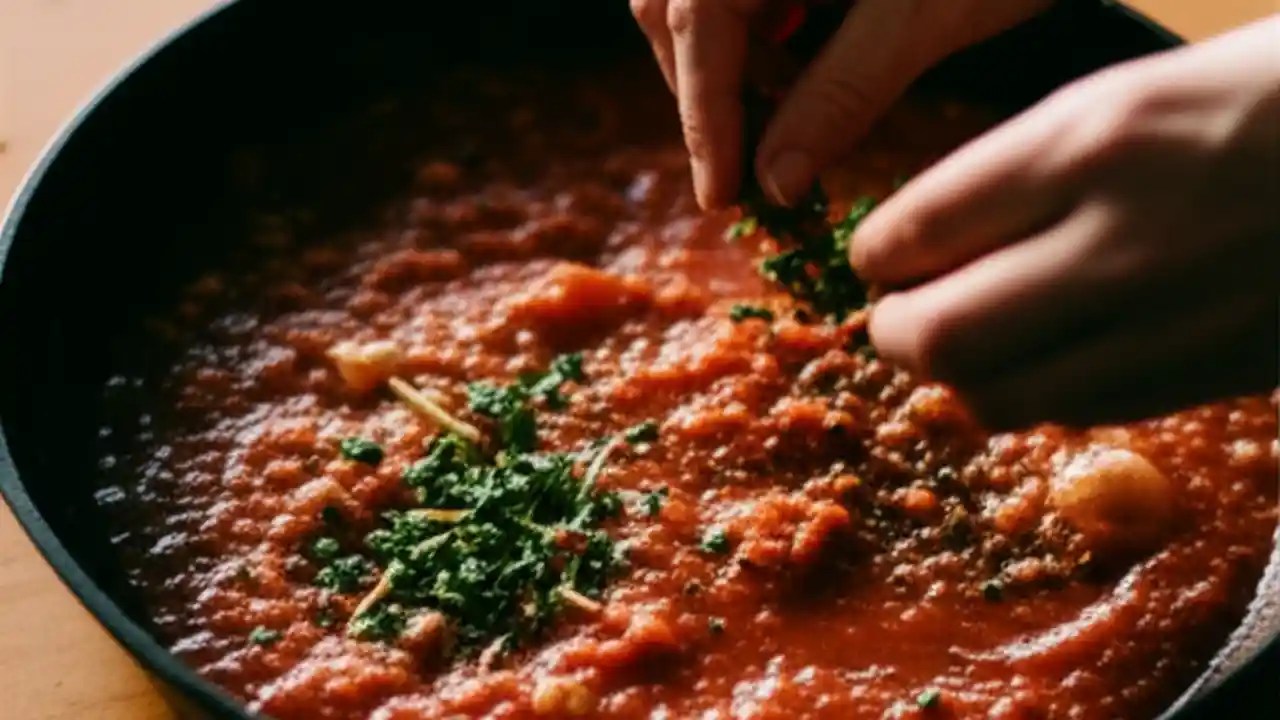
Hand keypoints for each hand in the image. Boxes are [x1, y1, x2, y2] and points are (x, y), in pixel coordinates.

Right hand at [629, 0, 1050, 208]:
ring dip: (725, 59)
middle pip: (670, 4)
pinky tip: (799, 55)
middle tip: (748, 163)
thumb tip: (775, 182)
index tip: (723, 194)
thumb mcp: (924, 15)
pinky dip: (756, 27)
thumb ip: (839, 94)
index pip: (694, 19)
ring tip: (781, 112)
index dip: (704, 115)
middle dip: (706, 88)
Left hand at [853, 16, 1279, 430]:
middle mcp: (1121, 239)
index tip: (871, 259)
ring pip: (1002, 395)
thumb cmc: (1272, 92)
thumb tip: (930, 237)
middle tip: (893, 317)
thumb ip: (1024, 168)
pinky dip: (1031, 395)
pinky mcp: (1213, 374)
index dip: (873, 255)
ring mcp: (1171, 319)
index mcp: (1094, 140)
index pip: (921, 225)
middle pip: (942, 334)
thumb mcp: (1135, 92)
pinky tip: (1037, 361)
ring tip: (959, 343)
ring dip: (958, 377)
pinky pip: (1079, 411)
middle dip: (894, 333)